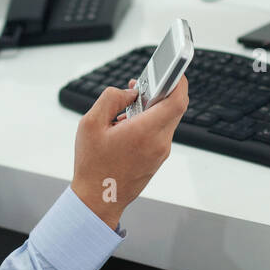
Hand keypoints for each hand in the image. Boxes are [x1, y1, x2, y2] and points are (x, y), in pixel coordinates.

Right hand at [70, 74, 187, 230]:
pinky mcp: (157, 159)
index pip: (177, 100)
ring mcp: (160, 153)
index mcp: (145, 132)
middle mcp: (159, 143)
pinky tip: (129, 123)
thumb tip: (129, 91)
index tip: (173, 70)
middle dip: (162, 91)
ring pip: (167, 120)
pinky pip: (161, 132)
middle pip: (174, 108)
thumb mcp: (90, 124)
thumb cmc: (92, 166)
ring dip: (153, 108)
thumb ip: (111, 98)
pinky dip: (150, 122)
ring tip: (129, 107)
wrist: (98, 199)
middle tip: (143, 85)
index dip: (179, 81)